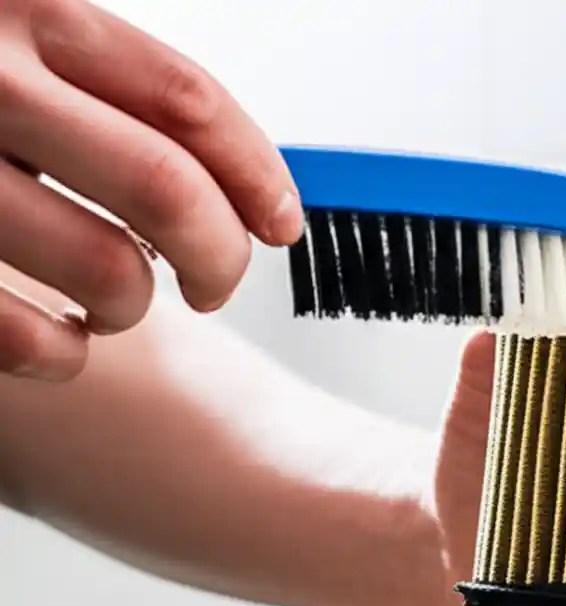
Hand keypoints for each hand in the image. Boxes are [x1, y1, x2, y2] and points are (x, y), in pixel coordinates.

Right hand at [0, 0, 299, 380]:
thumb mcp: (15, 40)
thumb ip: (106, 89)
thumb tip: (243, 190)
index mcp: (32, 11)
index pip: (189, 102)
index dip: (257, 176)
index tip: (282, 227)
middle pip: (166, 190)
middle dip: (217, 258)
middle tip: (213, 285)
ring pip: (105, 270)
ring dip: (134, 308)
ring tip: (118, 305)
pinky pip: (19, 334)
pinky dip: (60, 354)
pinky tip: (60, 345)